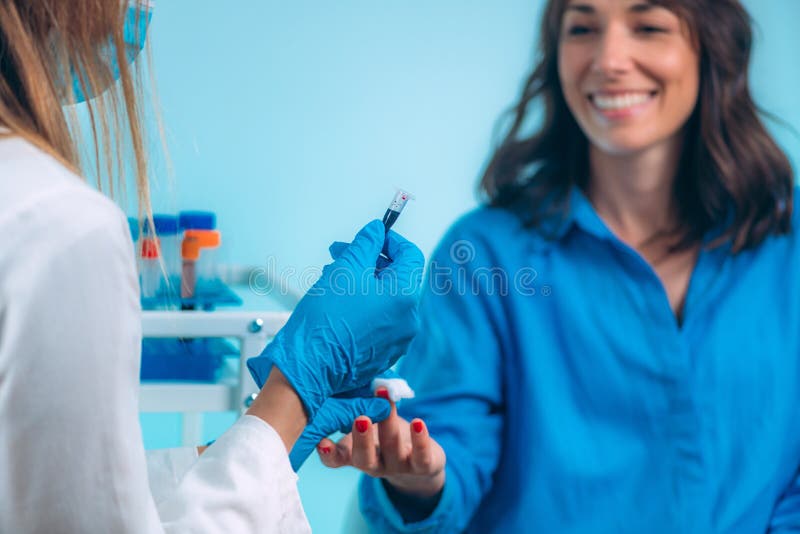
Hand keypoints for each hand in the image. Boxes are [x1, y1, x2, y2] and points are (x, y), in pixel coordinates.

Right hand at [247, 220, 423, 420]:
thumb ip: (366, 243)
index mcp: (405, 295)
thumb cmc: (326, 317)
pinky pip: (380, 321)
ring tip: (333, 276)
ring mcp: (398, 340)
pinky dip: (364, 306)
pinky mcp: (384, 353)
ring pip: (386, 299)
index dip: (390, 241)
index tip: (371, 236)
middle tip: (341, 252)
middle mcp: (409, 319)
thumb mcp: (345, 268)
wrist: (308, 365)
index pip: (411, 255)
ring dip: (364, 282)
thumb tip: (377, 231)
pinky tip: (339, 301)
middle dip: (370, 261)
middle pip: (397, 277)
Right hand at [318, 389, 446, 498]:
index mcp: (355, 455)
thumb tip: (341, 379)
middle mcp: (374, 464)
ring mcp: (398, 467)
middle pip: (364, 458)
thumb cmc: (383, 436)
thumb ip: (353, 410)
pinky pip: (422, 457)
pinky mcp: (423, 467)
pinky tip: (418, 422)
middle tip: (359, 419)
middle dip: (362, 439)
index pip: (336, 459)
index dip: (328, 453)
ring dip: (389, 425)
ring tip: (387, 400)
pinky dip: (420, 440)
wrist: (419, 464)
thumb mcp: (366, 426)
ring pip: (392, 448)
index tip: (321, 442)